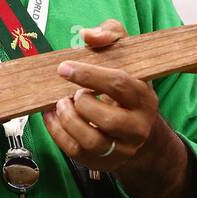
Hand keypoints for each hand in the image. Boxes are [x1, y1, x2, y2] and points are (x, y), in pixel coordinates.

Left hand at [43, 19, 159, 171]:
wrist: (144, 136)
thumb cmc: (128, 90)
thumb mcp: (127, 57)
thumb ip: (111, 35)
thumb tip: (88, 35)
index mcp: (144, 98)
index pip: (118, 84)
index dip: (88, 75)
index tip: (64, 68)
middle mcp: (136, 127)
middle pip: (104, 117)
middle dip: (79, 101)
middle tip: (70, 93)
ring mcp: (121, 149)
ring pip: (89, 140)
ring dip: (67, 119)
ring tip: (62, 104)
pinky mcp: (103, 163)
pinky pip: (75, 152)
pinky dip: (57, 133)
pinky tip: (53, 117)